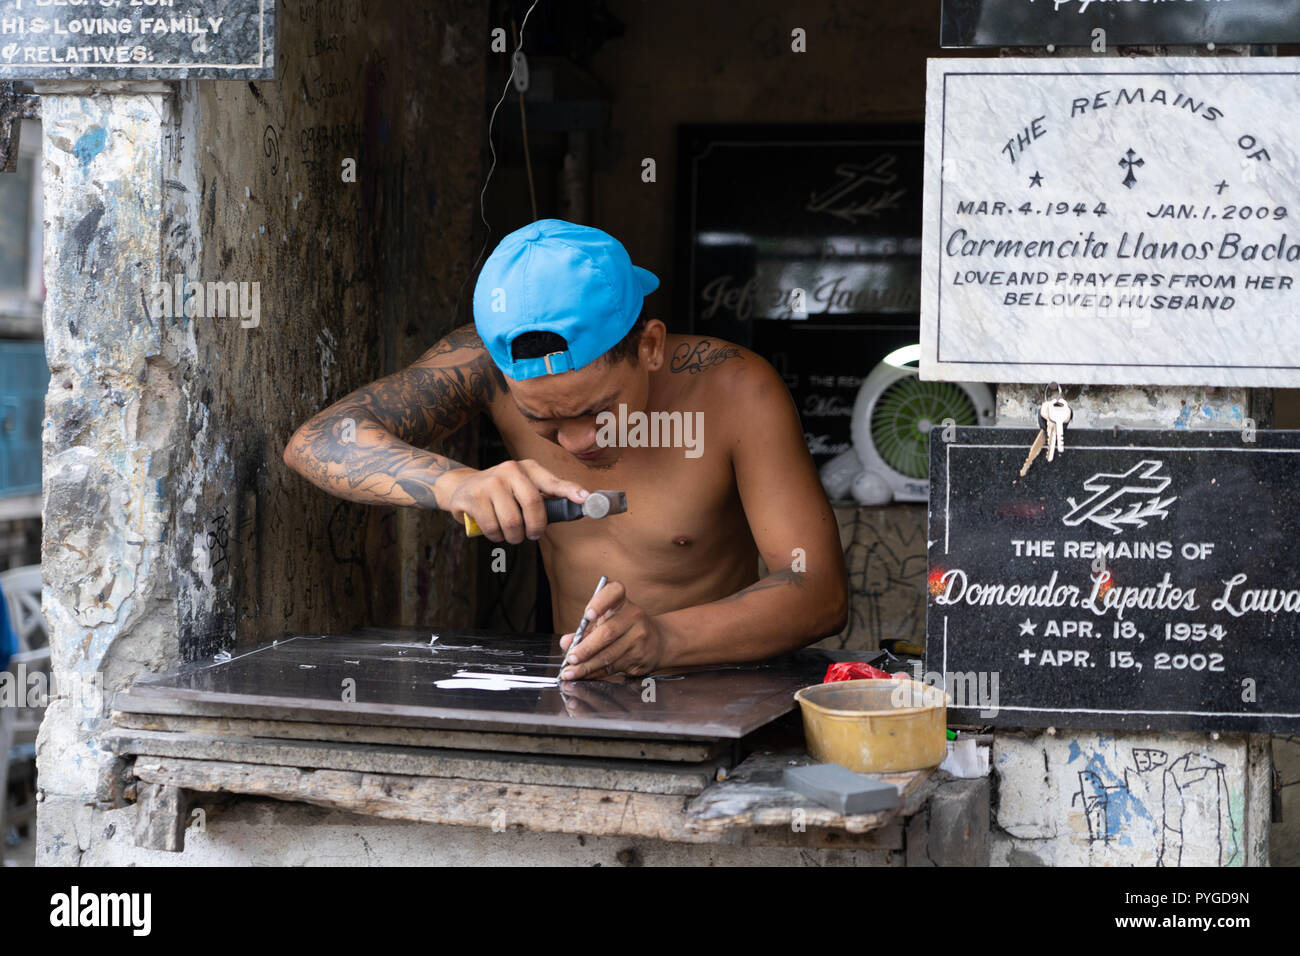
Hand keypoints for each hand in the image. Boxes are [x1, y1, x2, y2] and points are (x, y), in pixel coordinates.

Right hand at [442, 459, 587, 543]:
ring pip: (512, 522)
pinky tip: (494, 531)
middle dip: (535, 528)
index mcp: (528, 468)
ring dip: (513, 536)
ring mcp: (490, 482)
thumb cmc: (502, 493)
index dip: (570, 491)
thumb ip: (547, 498)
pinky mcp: (474, 497)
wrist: (462, 487)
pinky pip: (493, 528)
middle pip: (533, 505)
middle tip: (532, 535)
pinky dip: (496, 536)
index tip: (585, 499)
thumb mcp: (524, 488)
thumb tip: (577, 507)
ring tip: (510, 533)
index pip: (553, 481)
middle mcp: (510, 470)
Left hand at [559, 580, 666, 679]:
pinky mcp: (641, 656)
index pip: (614, 592)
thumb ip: (584, 630)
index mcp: (622, 601)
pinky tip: (585, 675)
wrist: (659, 640)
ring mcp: (640, 637)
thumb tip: (565, 642)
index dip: (600, 603)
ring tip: (571, 672)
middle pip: (608, 632)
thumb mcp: (606, 621)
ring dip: (588, 666)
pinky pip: (614, 667)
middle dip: (586, 648)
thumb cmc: (624, 627)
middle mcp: (634, 616)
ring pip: (610, 654)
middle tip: (570, 658)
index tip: (588, 615)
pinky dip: (597, 673)